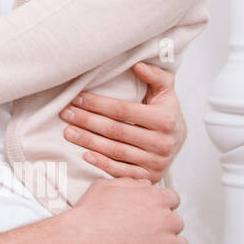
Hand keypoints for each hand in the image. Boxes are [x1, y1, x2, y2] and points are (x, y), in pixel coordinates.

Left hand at [59, 62, 185, 182]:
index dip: (97, 104)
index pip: (123, 110)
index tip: (76, 98)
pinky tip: (85, 155)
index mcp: (165, 119)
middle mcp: (162, 143)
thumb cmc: (165, 111)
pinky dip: (102, 164)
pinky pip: (121, 171)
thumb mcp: (165, 91)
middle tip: (65, 114)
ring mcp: (155, 162)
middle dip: (86, 121)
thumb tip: (138, 64)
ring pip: (115, 151)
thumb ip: (156, 76)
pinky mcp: (149, 178)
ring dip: (88, 141)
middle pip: (115, 131)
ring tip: (68, 132)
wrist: (178, 141)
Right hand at [71, 177, 187, 243]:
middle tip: (145, 234)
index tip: (151, 215)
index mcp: (155, 198)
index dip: (162, 207)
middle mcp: (166, 219)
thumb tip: (145, 185)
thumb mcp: (106, 186)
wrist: (83, 240)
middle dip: (164, 228)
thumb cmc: (91, 213)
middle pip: (177, 224)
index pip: (173, 200)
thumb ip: (131, 183)